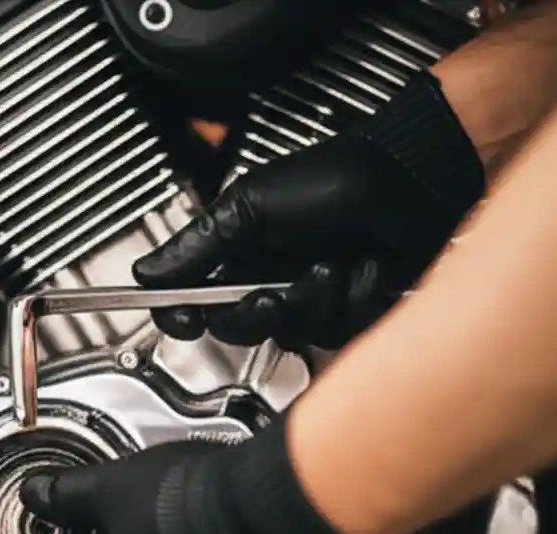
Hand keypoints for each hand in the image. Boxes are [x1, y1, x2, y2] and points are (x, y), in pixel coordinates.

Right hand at [134, 71, 483, 348]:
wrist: (410, 179)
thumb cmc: (336, 176)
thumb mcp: (251, 205)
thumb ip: (197, 244)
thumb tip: (147, 272)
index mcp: (237, 253)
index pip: (190, 300)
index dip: (182, 317)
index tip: (185, 320)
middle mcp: (269, 278)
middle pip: (237, 330)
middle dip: (257, 314)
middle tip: (270, 295)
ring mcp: (310, 297)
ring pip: (294, 334)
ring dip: (317, 298)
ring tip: (334, 261)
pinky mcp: (352, 310)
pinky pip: (342, 332)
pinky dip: (357, 298)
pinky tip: (367, 266)